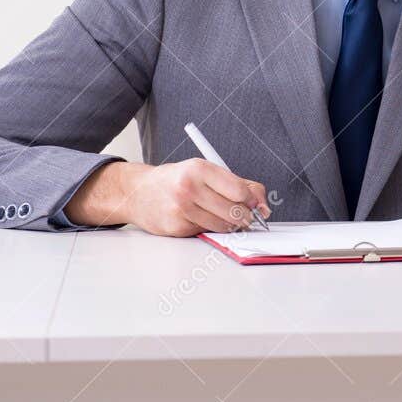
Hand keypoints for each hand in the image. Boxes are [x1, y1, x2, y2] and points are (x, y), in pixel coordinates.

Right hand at [64, 159, 269, 235]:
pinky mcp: (176, 227)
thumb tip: (263, 206)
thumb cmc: (177, 181)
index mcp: (199, 169)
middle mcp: (189, 188)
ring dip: (230, 225)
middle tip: (244, 215)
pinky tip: (201, 218)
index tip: (254, 203)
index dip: (252, 200)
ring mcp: (181, 209)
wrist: (138, 192)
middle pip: (235, 211)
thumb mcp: (206, 172)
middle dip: (245, 216)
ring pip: (224, 226)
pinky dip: (210, 228)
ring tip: (222, 215)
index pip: (240, 191)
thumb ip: (239, 185)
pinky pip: (207, 232)